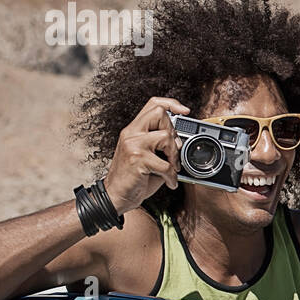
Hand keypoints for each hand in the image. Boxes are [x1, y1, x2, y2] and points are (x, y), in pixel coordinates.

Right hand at [102, 97, 188, 213]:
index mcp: (133, 130)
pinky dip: (172, 176)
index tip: (185, 111)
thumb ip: (160, 145)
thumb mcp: (146, 155)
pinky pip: (165, 164)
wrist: (115, 196)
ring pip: (165, 136)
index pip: (152, 104)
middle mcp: (131, 133)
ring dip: (174, 155)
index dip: (171, 103)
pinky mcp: (137, 159)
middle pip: (160, 114)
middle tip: (173, 152)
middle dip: (174, 133)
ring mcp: (132, 145)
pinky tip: (169, 182)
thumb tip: (181, 142)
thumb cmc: (132, 177)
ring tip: (172, 167)